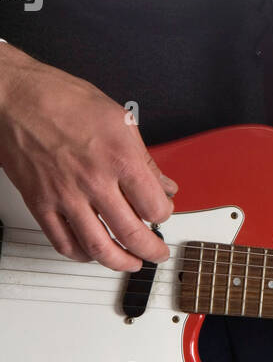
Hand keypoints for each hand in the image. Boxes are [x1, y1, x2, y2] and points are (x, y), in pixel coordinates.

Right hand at [0, 46, 177, 270]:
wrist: (17, 98)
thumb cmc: (63, 99)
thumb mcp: (120, 120)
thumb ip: (145, 158)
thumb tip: (163, 183)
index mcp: (120, 158)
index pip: (155, 206)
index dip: (165, 214)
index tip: (164, 212)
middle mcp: (94, 181)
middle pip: (132, 234)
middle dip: (151, 250)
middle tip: (157, 252)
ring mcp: (66, 196)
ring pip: (99, 247)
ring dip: (121, 262)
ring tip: (131, 263)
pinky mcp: (41, 203)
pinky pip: (63, 242)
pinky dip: (81, 255)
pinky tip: (91, 253)